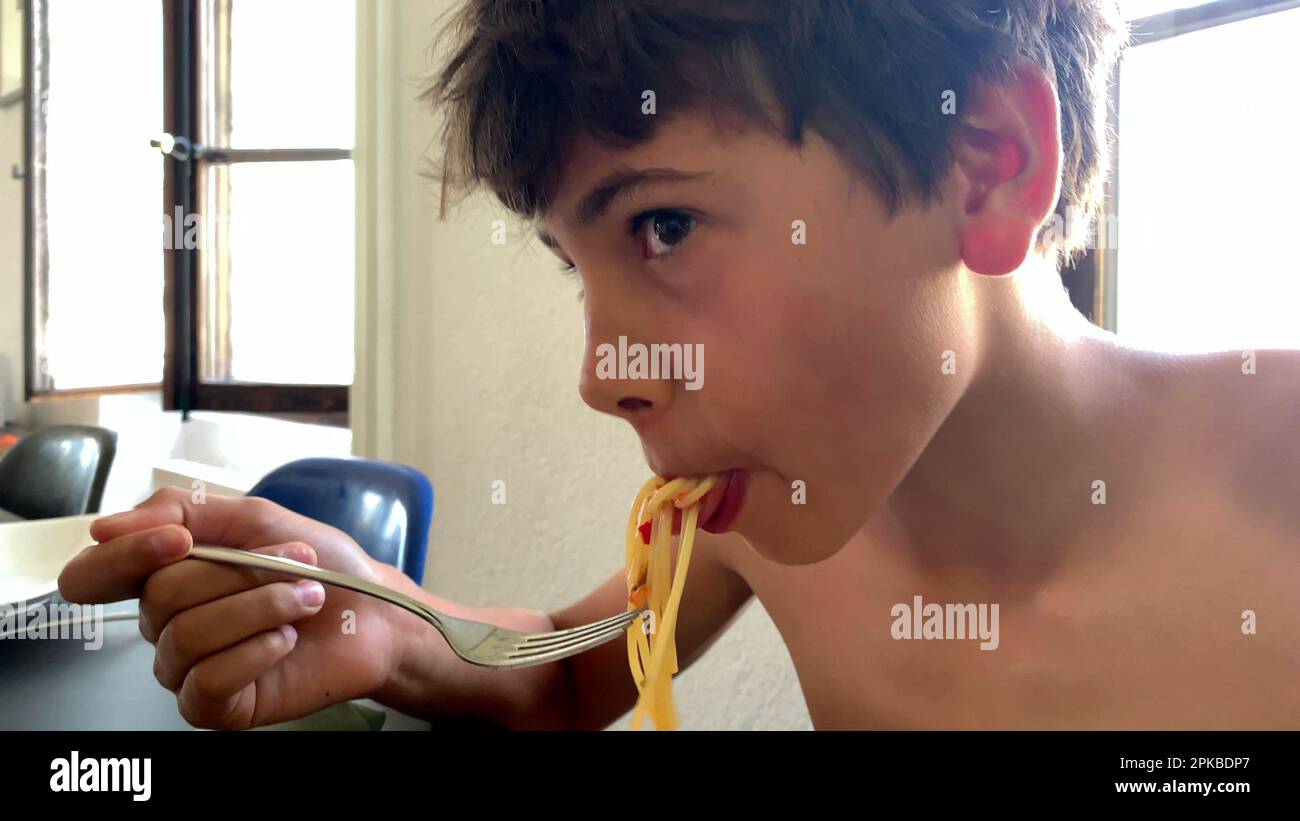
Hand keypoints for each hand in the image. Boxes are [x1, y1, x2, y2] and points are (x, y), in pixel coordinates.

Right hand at [59, 488, 403, 728]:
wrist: (375, 610)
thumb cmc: (320, 564)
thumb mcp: (254, 517)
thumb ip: (179, 511)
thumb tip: (105, 528)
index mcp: (164, 575)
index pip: (94, 575)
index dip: (125, 556)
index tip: (179, 540)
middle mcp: (166, 624)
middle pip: (160, 596)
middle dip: (239, 571)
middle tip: (296, 560)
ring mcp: (188, 668)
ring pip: (188, 635)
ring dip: (260, 607)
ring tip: (306, 597)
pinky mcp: (215, 706)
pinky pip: (208, 680)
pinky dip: (256, 650)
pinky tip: (287, 639)